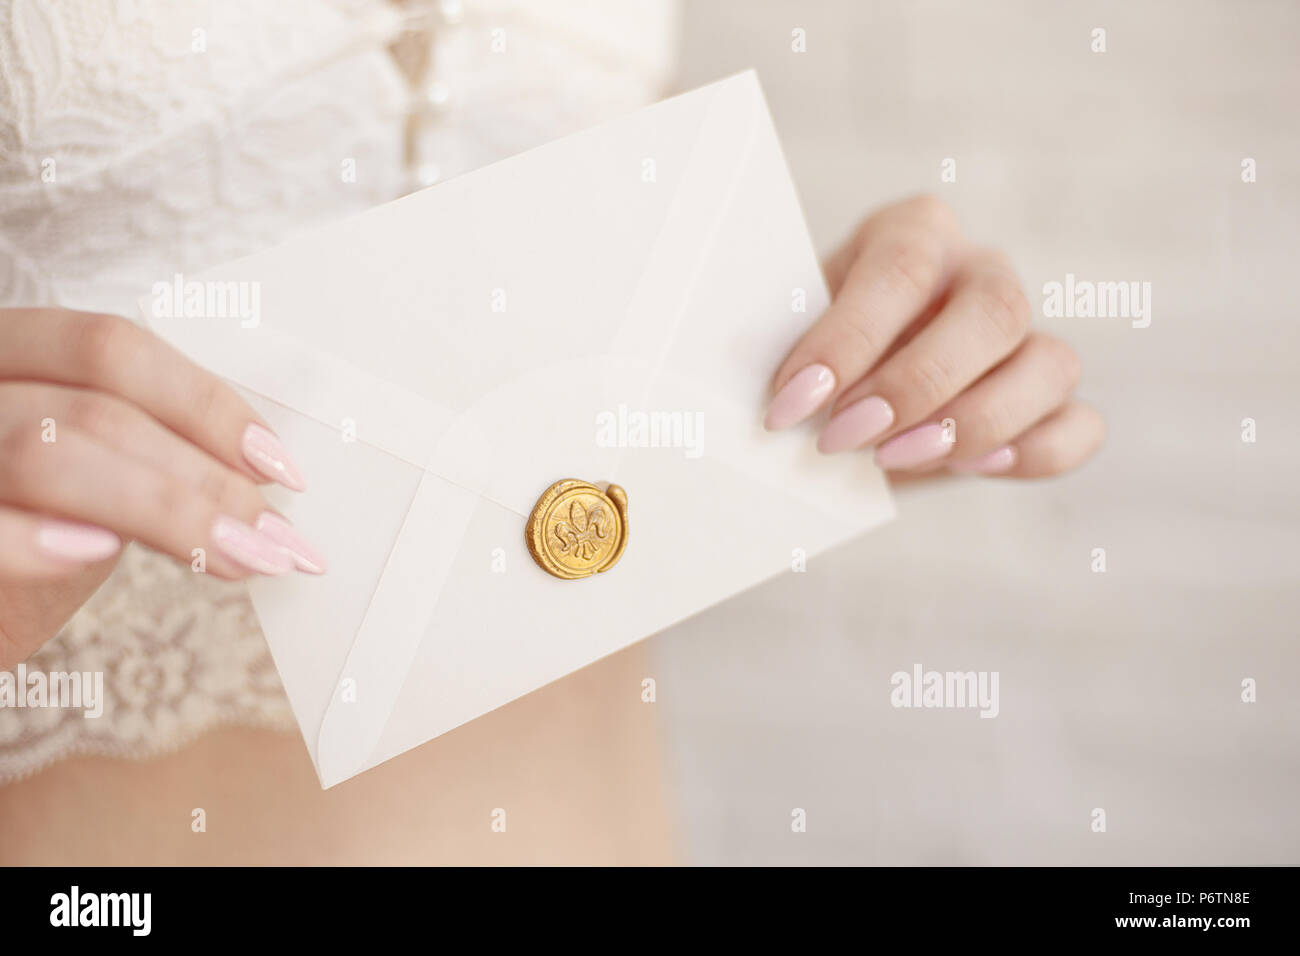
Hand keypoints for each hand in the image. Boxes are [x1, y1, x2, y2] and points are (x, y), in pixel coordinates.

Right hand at [0, 308, 324, 668]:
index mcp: (8, 354)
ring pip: (49, 450)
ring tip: (237, 559)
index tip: (280, 468)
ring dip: (164, 511)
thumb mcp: (85, 491)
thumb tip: (256, 485)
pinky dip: (38, 538)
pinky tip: (100, 553)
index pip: (110, 349)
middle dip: (206, 477)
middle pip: (96, 405)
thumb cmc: (15, 541)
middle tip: (278, 540)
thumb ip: (143, 463)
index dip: (206, 404)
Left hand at [765, 195, 1103, 478]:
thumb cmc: (804, 360)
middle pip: (994, 310)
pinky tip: (971, 468)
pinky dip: (1034, 452)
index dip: (849, 338)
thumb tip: (757, 395)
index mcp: (912, 234)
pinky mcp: (1049, 404)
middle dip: (916, 383)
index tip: (791, 402)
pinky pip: (1080, 425)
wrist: (834, 399)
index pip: (903, 266)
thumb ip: (778, 348)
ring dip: (974, 421)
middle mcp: (980, 273)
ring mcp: (1025, 337)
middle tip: (842, 437)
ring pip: (1050, 363)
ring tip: (893, 460)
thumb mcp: (782, 337)